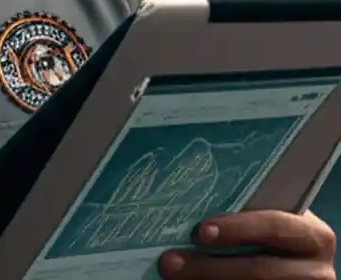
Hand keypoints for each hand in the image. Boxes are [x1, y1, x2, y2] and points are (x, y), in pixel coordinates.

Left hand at [157, 210, 335, 278]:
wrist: (285, 262)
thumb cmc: (264, 234)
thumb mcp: (264, 222)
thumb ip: (241, 214)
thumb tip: (184, 211)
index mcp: (311, 235)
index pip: (276, 227)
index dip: (239, 228)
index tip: (200, 231)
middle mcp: (315, 269)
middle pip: (259, 270)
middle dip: (209, 267)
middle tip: (169, 262)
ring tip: (173, 275)